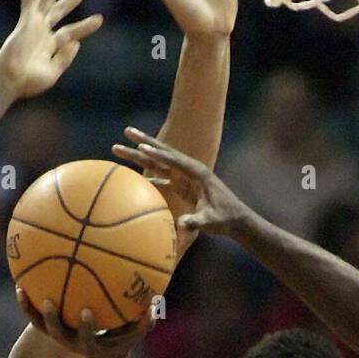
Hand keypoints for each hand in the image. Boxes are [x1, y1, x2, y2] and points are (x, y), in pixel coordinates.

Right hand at [0, 0, 102, 99]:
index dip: (85, 26)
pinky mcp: (26, 20)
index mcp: (51, 45)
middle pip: (60, 9)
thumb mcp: (53, 73)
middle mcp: (43, 31)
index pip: (72, 31)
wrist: (11, 79)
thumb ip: (65, 58)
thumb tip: (76, 43)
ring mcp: (34, 24)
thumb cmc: (29, 82)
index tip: (99, 18)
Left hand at [16, 289, 155, 357]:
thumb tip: (157, 303)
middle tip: (47, 301)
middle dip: (52, 319)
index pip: (87, 339)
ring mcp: (60, 337)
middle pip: (57, 334)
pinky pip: (37, 315)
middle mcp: (71, 343)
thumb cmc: (122, 341)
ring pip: (40, 326)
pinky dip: (29, 300)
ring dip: (30, 309)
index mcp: (90, 345)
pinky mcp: (52, 329)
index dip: (85, 327)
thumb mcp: (135, 334)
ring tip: (21, 287)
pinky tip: (23, 279)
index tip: (86, 311)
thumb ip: (145, 321)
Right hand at [112, 129, 252, 238]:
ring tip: (122, 144)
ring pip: (160, 161)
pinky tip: (134, 174)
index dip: (158, 153)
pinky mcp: (182, 185)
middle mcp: (190, 170)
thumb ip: (197, 222)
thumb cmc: (225, 219)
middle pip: (163, 153)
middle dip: (144, 142)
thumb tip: (182, 225)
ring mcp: (185, 176)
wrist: (236, 219)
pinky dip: (149, 173)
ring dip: (142, 153)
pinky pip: (162, 176)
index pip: (174, 160)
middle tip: (126, 132)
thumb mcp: (211, 221)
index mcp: (197, 173)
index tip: (142, 147)